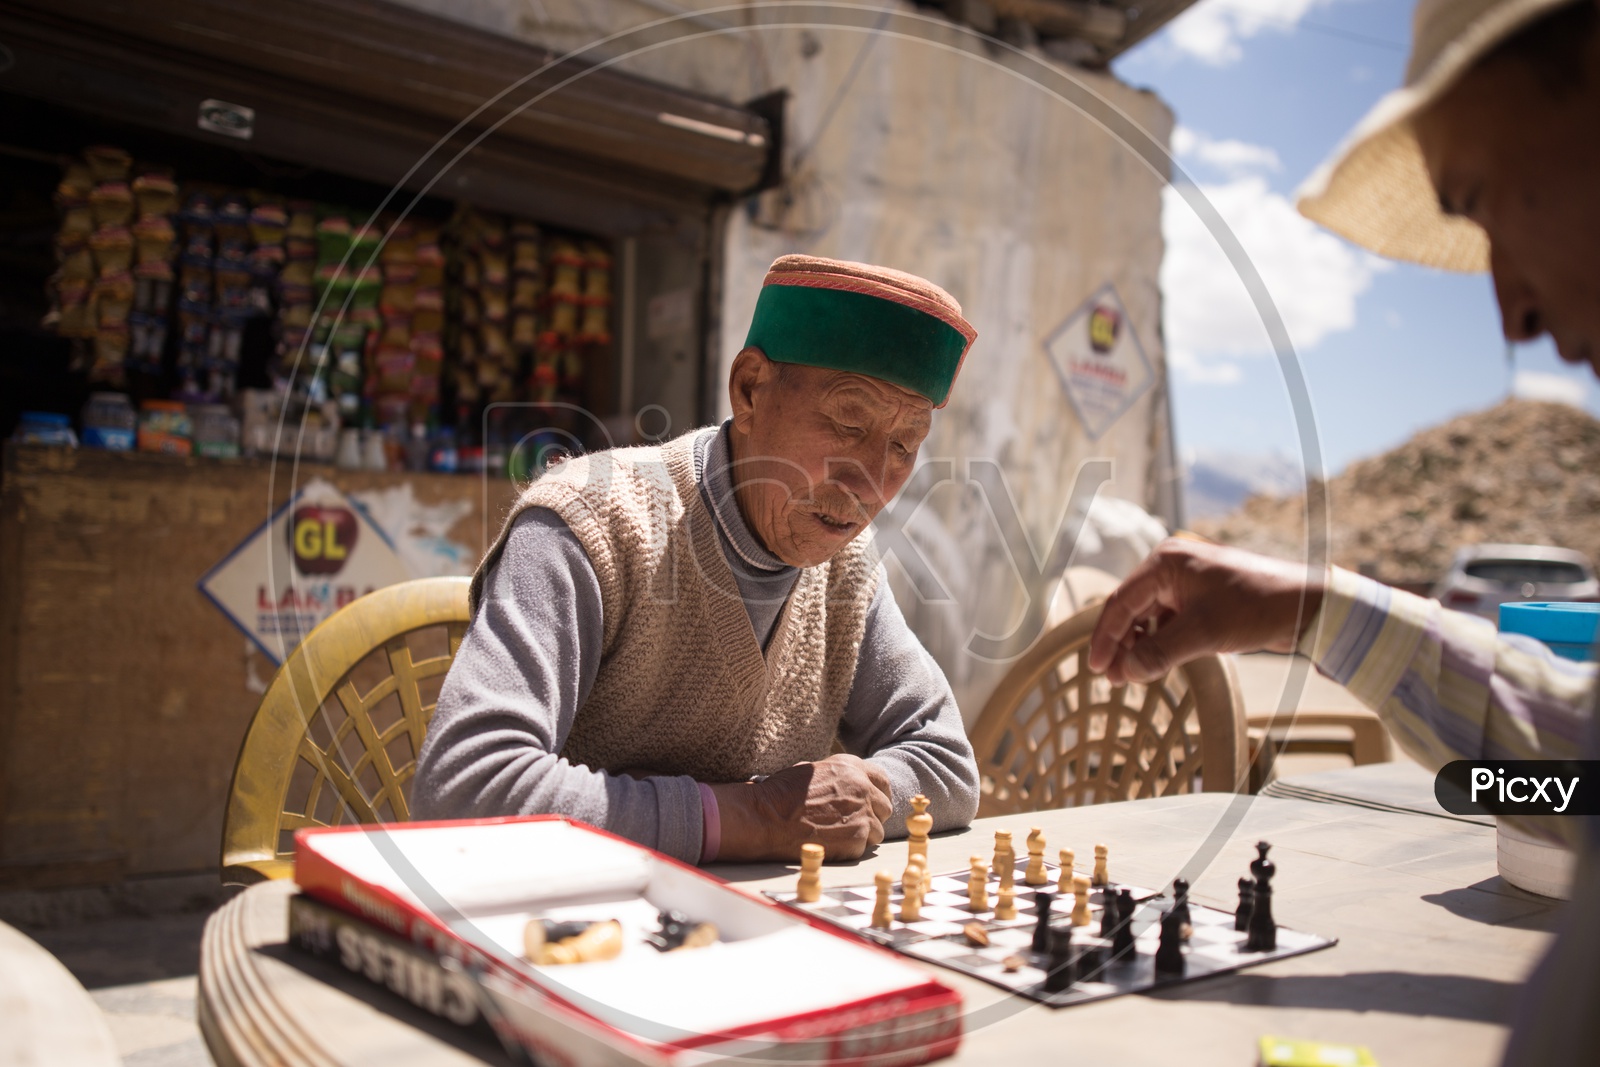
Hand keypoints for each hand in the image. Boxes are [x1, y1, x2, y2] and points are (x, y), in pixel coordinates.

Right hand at [709, 754, 892, 861]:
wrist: (767, 818)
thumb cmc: (782, 794)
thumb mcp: (813, 771)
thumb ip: (840, 776)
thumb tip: (853, 784)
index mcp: (851, 767)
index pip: (882, 780)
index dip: (878, 793)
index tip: (872, 802)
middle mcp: (862, 788)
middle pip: (885, 807)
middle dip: (872, 815)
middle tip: (852, 823)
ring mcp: (862, 814)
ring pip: (877, 830)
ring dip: (862, 834)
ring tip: (836, 834)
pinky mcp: (857, 839)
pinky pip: (863, 847)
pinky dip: (850, 848)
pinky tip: (830, 843)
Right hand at [1087, 538, 1325, 684]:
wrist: (1306, 605)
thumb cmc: (1255, 608)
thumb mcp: (1202, 633)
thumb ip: (1158, 653)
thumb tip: (1125, 674)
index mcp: (1165, 563)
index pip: (1121, 602)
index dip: (1105, 638)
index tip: (1097, 669)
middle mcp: (1171, 566)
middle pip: (1131, 608)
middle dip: (1120, 644)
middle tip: (1112, 679)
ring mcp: (1187, 581)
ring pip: (1149, 616)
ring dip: (1139, 645)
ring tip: (1132, 676)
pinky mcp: (1202, 597)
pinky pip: (1169, 619)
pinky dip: (1159, 641)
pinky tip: (1156, 662)